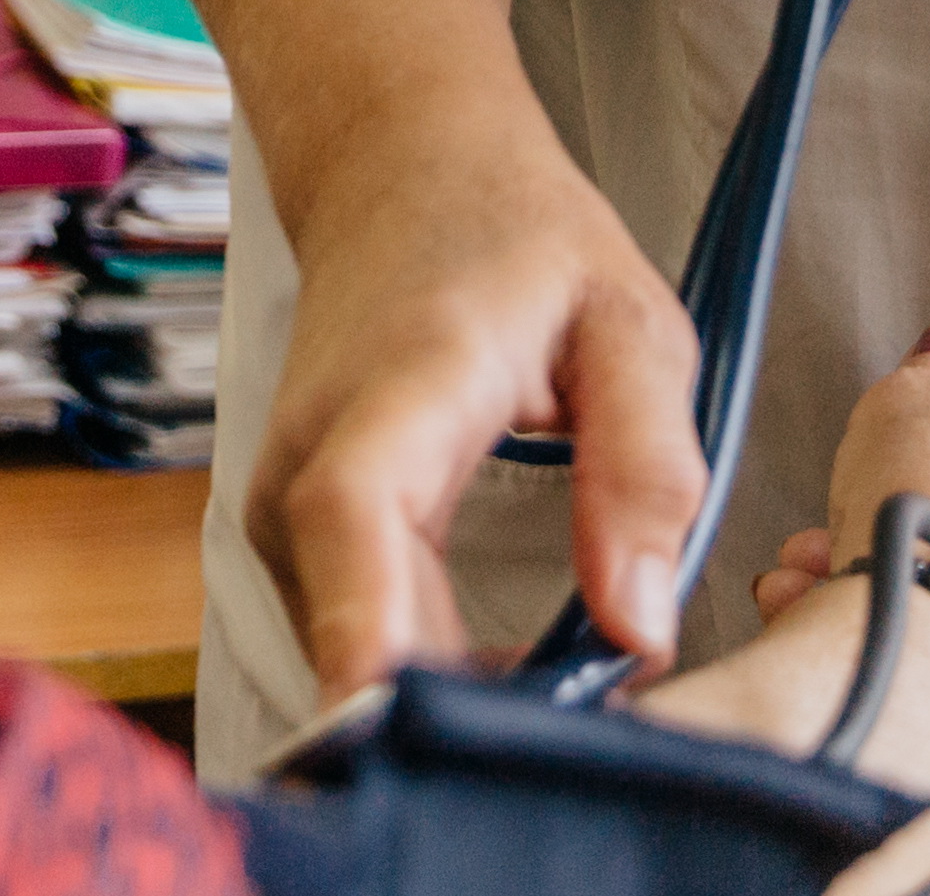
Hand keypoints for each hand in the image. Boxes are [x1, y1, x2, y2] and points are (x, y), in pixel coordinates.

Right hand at [252, 83, 704, 690]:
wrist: (400, 172)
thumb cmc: (518, 240)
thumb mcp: (630, 323)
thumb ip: (647, 466)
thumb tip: (639, 629)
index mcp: (401, 384)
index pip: (352, 514)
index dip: (370, 629)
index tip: (408, 733)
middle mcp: (308, 456)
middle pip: (358, 628)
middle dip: (465, 721)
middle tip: (580, 756)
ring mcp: (282, 507)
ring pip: (356, 654)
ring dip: (453, 703)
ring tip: (563, 706)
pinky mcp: (290, 543)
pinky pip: (358, 638)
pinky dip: (430, 672)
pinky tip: (510, 676)